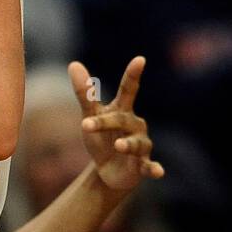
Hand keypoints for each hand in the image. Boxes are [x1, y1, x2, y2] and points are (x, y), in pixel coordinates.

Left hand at [69, 56, 163, 193]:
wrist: (107, 172)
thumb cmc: (101, 139)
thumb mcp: (90, 116)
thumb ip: (85, 93)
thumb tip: (73, 63)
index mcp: (122, 111)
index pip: (128, 90)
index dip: (133, 75)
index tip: (140, 59)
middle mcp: (136, 126)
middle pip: (122, 119)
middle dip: (105, 122)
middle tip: (85, 125)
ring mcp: (141, 146)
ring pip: (137, 142)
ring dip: (128, 144)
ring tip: (119, 146)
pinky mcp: (143, 166)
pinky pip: (150, 166)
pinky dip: (154, 168)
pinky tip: (158, 172)